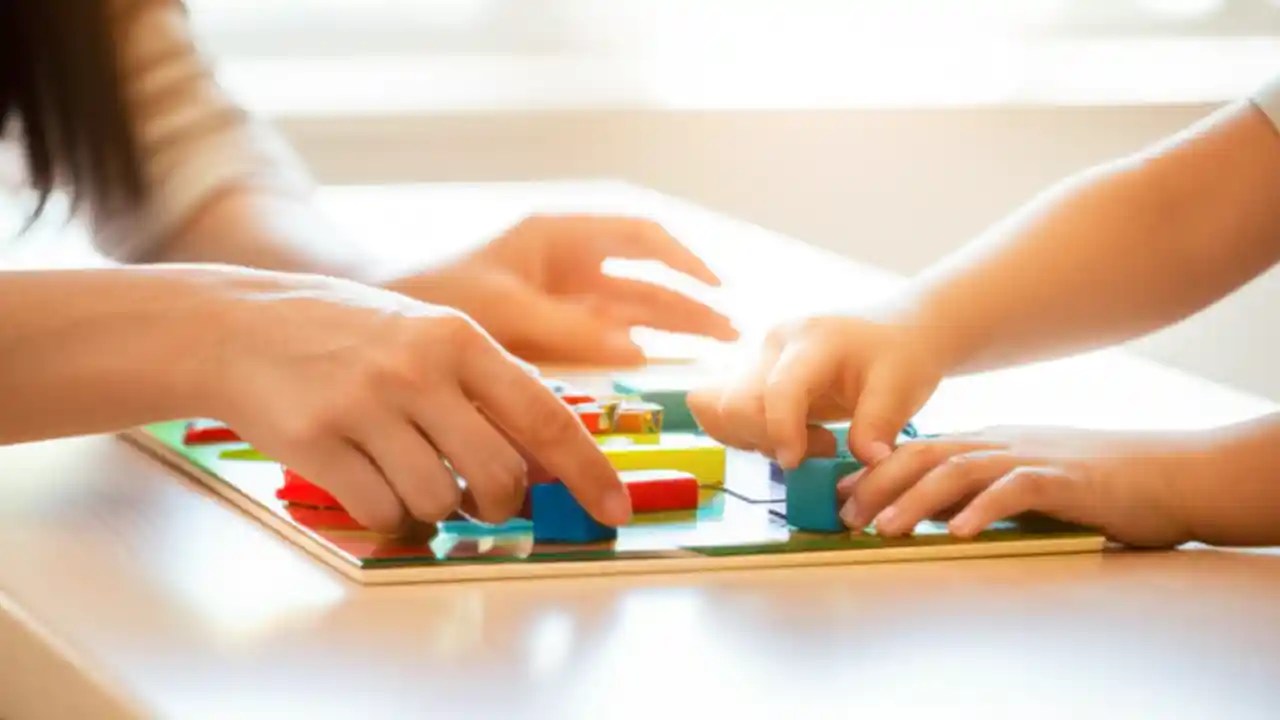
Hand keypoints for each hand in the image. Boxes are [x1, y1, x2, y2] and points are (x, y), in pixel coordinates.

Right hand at [201, 271, 631, 533]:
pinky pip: (382, 512)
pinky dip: (388, 515)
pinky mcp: (317, 442)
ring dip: (435, 510)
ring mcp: (365, 405)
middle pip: (499, 476)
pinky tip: (369, 481)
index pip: (545, 416)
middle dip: (499, 505)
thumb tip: (550, 458)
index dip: (588, 471)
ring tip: (409, 476)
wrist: (241, 326)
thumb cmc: (350, 335)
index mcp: (459, 338)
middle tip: (480, 501)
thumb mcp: (428, 335)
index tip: (614, 509)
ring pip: (438, 502)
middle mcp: (418, 369)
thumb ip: (489, 388)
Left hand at [387, 214, 738, 364]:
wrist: (380, 324)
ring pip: (630, 312)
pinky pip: (603, 340)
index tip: (716, 288)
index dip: (683, 259)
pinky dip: (634, 352)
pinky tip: (659, 368)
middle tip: (730, 336)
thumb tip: (638, 352)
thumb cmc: (434, 297)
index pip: (639, 236)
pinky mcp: (547, 334)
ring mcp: (557, 299)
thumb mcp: (503, 309)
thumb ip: (570, 331)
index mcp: (557, 237)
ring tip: (714, 352)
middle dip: (688, 304)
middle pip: (644, 279)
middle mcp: (565, 264)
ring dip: (671, 329)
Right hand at [688, 313, 947, 467]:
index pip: (777, 389)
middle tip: (820, 445)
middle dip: (766, 439)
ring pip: (721, 407)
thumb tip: (866, 461)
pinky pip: (721, 408)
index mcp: (812, 340)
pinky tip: (786, 435)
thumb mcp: (903, 388)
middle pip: (736, 402)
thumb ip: (880, 425)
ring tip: (806, 439)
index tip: (796, 463)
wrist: (895, 330)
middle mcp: (773, 343)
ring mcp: (758, 356)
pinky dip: (743, 433)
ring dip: (753, 438)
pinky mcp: (752, 372)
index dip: (781, 432)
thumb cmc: (901, 356)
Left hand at [839, 426, 1202, 547]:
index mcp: (993, 443)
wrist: (1177, 474)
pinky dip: (981, 510)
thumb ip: (985, 491)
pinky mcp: (1066, 480)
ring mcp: (1034, 457)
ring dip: (915, 499)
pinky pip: (1014, 491)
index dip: (876, 472)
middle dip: (879, 483)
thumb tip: (935, 513)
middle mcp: (1005, 443)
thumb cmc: (1102, 486)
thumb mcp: (1030, 484)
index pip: (921, 451)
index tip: (841, 497)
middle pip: (926, 454)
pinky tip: (956, 532)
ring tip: (885, 527)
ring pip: (958, 470)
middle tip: (846, 515)